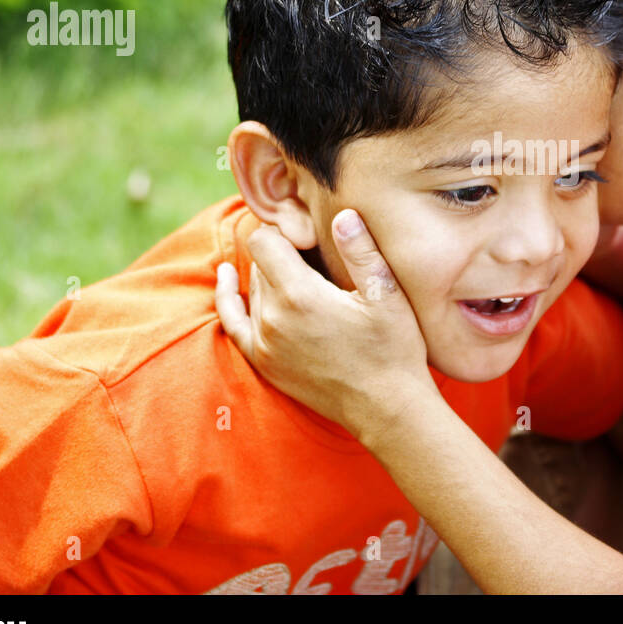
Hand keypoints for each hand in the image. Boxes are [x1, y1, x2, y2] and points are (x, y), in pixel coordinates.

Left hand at [214, 208, 433, 440]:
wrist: (388, 408)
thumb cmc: (394, 348)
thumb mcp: (387, 293)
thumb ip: (361, 250)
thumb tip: (341, 214)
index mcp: (300, 294)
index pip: (265, 239)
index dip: (286, 228)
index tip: (312, 234)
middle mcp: (273, 317)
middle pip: (260, 261)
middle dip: (282, 249)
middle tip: (315, 251)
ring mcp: (264, 342)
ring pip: (253, 287)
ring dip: (271, 273)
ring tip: (304, 270)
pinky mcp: (264, 362)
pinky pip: (232, 322)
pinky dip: (228, 297)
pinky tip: (228, 277)